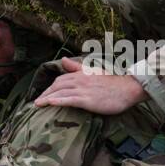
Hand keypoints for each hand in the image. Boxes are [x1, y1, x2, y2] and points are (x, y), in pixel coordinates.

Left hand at [33, 57, 148, 114]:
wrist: (128, 89)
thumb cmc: (113, 83)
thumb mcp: (93, 71)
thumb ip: (77, 67)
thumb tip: (63, 60)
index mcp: (81, 74)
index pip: (60, 80)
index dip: (50, 88)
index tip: (43, 95)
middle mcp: (79, 80)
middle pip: (57, 86)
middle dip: (45, 93)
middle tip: (36, 102)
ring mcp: (83, 90)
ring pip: (60, 92)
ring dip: (46, 98)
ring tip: (37, 105)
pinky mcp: (87, 99)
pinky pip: (68, 99)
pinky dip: (56, 100)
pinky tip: (48, 104)